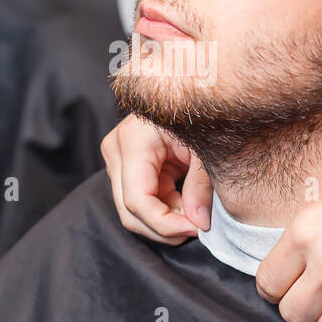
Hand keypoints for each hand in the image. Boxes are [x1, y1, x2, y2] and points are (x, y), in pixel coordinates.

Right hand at [101, 114, 212, 243]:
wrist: (192, 93)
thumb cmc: (200, 113)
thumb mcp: (205, 149)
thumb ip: (201, 186)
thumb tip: (198, 223)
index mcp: (133, 141)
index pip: (137, 200)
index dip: (165, 224)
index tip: (196, 229)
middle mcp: (116, 150)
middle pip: (129, 211)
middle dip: (164, 228)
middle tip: (198, 227)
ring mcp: (117, 159)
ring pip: (131, 211)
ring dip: (164, 221)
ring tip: (194, 213)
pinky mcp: (125, 166)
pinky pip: (140, 201)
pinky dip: (164, 210)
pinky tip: (186, 204)